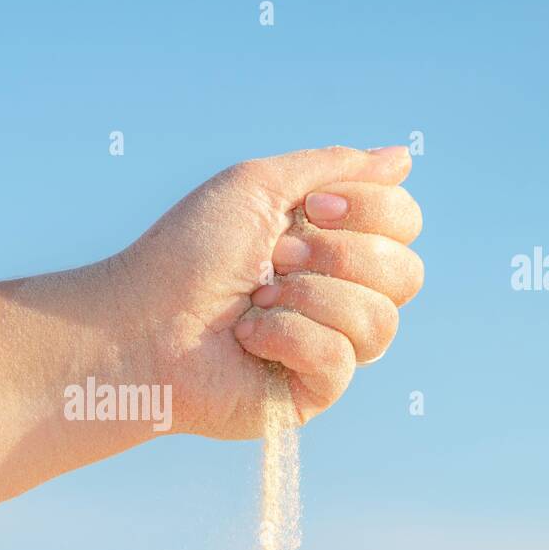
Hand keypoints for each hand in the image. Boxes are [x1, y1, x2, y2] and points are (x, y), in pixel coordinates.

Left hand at [108, 146, 422, 438]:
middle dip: (340, 256)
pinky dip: (288, 339)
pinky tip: (248, 339)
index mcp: (331, 242)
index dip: (372, 210)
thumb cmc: (186, 254)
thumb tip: (403, 157)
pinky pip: (341, 360)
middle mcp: (339, 293)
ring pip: (381, 320)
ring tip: (256, 299)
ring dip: (310, 299)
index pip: (404, 223)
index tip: (310, 209)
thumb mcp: (257, 186)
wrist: (141, 323)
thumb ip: (332, 167)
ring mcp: (330, 345)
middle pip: (407, 273)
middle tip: (275, 257)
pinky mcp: (312, 392)